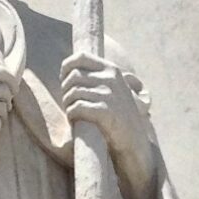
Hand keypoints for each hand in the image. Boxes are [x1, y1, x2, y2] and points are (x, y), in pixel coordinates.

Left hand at [61, 51, 155, 198]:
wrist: (134, 140)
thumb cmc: (119, 116)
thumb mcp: (115, 89)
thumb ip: (98, 77)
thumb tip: (69, 71)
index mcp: (112, 69)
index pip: (81, 57)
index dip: (66, 67)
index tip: (64, 79)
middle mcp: (110, 79)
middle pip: (73, 77)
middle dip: (65, 91)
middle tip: (69, 103)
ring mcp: (108, 94)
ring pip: (72, 93)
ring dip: (67, 105)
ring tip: (72, 113)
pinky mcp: (104, 111)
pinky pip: (76, 108)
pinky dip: (71, 115)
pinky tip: (74, 121)